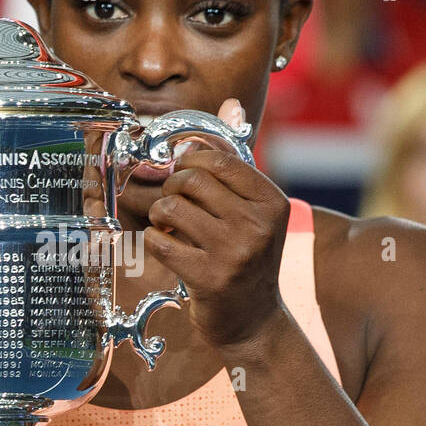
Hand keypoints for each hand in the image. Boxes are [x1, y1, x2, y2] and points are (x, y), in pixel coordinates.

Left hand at [145, 98, 290, 348]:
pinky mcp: (209, 278)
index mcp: (273, 202)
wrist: (252, 321)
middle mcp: (258, 225)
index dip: (189, 161)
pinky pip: (160, 241)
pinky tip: (164, 246)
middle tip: (169, 201)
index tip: (180, 172)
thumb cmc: (246, 258)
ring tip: (165, 224)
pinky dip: (153, 240)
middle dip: (170, 187)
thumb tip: (232, 104)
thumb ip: (238, 161)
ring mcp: (235, 253)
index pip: (219, 160)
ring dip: (158, 214)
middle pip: (191, 181)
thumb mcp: (254, 210)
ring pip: (172, 208)